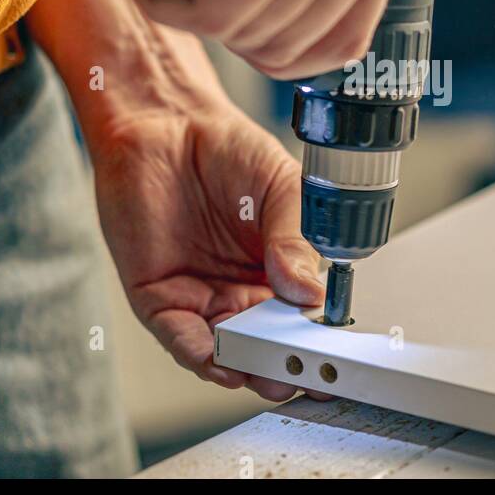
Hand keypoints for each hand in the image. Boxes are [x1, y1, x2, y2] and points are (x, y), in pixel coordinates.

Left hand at [88, 99, 325, 400]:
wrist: (164, 121)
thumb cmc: (224, 147)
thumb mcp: (281, 186)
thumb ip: (295, 236)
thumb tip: (311, 290)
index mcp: (280, 269)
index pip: (304, 318)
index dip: (319, 340)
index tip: (335, 355)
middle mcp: (243, 291)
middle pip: (269, 346)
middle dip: (286, 365)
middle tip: (305, 373)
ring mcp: (202, 297)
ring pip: (228, 351)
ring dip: (247, 368)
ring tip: (269, 374)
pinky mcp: (158, 297)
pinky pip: (180, 337)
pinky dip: (200, 354)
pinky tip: (220, 360)